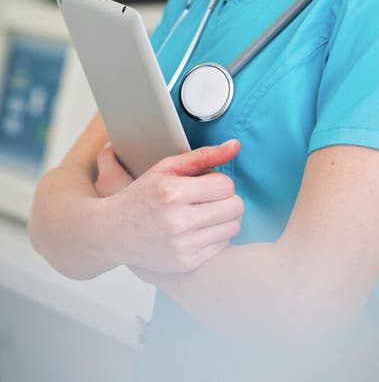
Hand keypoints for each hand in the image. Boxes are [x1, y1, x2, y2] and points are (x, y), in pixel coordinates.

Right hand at [97, 139, 243, 274]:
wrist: (112, 233)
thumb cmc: (141, 196)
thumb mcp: (166, 168)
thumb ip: (203, 155)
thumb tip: (235, 146)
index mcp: (173, 193)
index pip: (226, 185)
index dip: (219, 181)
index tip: (207, 183)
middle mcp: (178, 221)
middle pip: (235, 206)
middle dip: (227, 199)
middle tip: (210, 198)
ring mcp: (182, 246)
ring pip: (233, 227)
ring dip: (224, 218)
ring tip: (206, 213)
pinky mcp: (185, 264)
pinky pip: (222, 246)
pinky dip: (215, 237)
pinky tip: (198, 230)